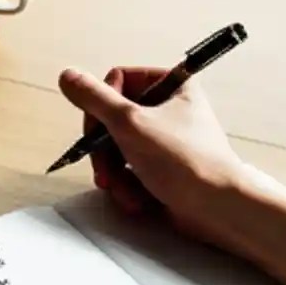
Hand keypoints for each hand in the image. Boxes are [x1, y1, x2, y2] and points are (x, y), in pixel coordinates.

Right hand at [57, 67, 249, 245]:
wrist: (218, 209)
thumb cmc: (184, 161)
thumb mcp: (131, 123)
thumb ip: (95, 99)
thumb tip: (68, 75)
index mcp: (172, 85)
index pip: (118, 80)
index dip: (102, 106)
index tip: (98, 130)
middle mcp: (170, 109)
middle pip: (113, 118)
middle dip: (105, 150)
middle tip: (104, 170)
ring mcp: (166, 140)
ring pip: (118, 147)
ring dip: (114, 172)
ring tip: (123, 191)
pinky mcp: (164, 168)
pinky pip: (131, 169)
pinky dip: (127, 185)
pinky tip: (136, 199)